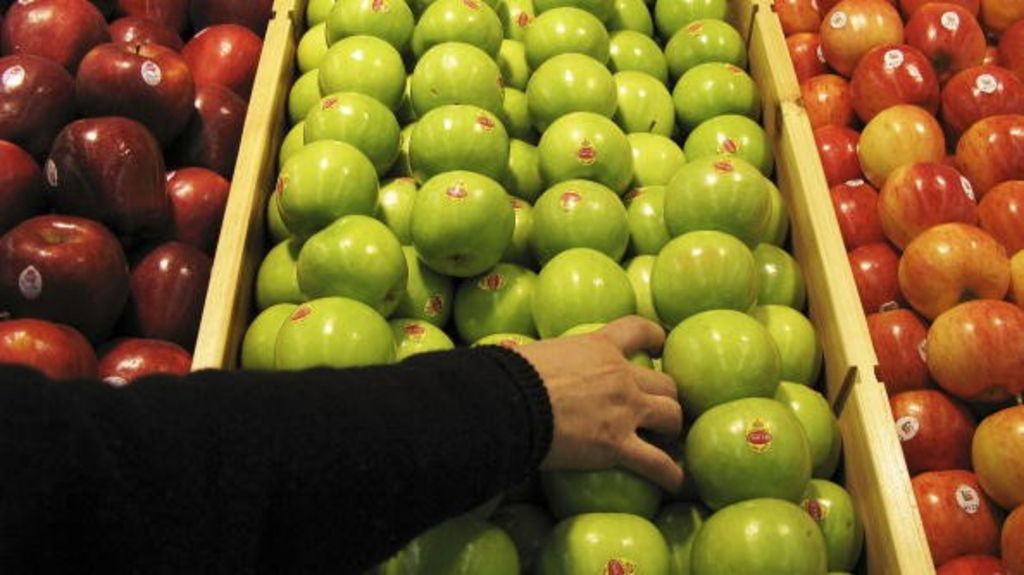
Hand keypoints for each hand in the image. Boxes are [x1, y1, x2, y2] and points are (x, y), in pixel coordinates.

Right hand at [512, 316, 683, 492]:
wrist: (509, 402)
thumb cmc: (510, 376)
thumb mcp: (531, 354)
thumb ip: (537, 356)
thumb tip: (509, 352)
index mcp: (599, 347)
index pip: (638, 330)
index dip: (654, 338)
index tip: (658, 348)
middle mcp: (620, 375)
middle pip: (664, 383)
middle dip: (666, 396)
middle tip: (658, 409)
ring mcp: (624, 410)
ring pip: (672, 416)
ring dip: (672, 429)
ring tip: (668, 442)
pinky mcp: (618, 446)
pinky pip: (658, 464)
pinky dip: (671, 474)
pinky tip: (675, 482)